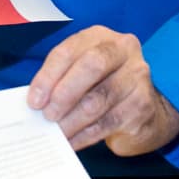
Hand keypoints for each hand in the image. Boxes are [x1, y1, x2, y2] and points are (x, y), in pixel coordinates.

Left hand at [27, 25, 178, 155]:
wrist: (144, 111)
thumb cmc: (103, 87)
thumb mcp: (82, 73)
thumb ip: (61, 79)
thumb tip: (36, 102)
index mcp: (102, 37)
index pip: (70, 49)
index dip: (49, 75)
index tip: (34, 100)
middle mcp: (124, 51)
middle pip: (92, 66)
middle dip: (63, 93)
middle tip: (47, 115)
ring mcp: (138, 78)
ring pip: (98, 100)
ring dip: (71, 120)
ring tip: (56, 132)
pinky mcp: (142, 106)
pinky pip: (106, 124)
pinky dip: (83, 136)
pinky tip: (71, 142)